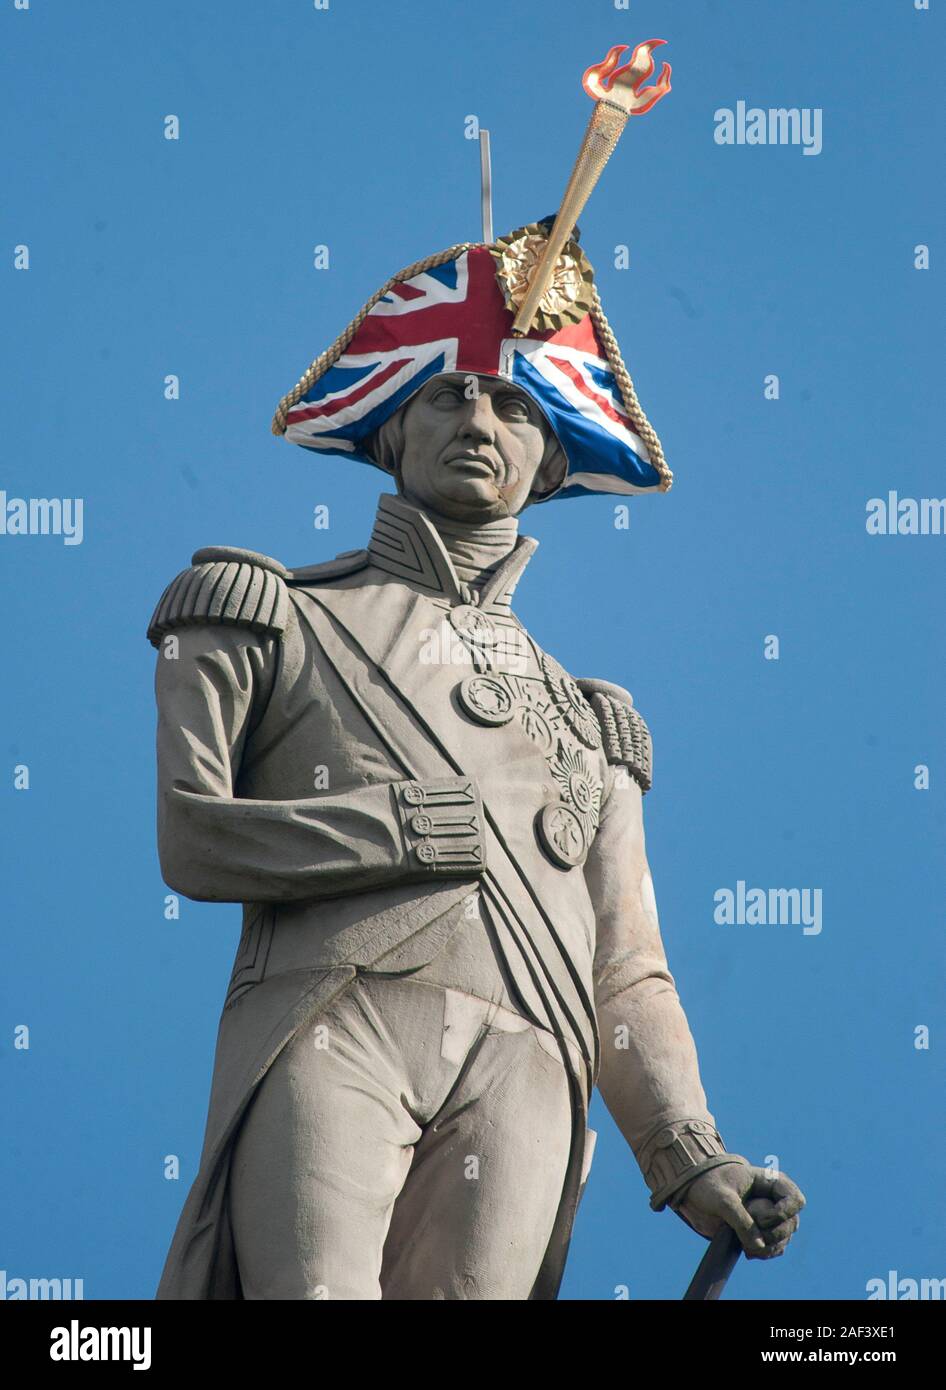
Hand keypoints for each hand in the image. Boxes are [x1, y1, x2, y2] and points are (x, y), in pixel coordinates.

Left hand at [673, 1163, 804, 1259]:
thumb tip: (759, 1245)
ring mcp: (771, 1219)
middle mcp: (776, 1201)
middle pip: (791, 1224)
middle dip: (771, 1234)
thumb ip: (741, 1219)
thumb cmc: (710, 1185)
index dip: (782, 1213)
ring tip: (745, 1246)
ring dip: (767, 1247)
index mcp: (772, 1182)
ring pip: (784, 1240)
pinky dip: (763, 1253)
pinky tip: (747, 1251)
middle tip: (745, 1230)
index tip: (758, 1217)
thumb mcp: (723, 1199)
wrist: (696, 1193)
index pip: (796, 1201)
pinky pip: (774, 1249)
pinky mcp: (762, 1233)